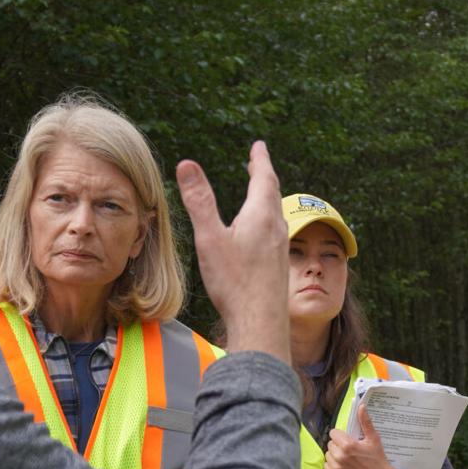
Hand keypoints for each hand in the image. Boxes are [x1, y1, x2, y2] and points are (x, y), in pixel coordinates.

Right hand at [176, 142, 288, 362]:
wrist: (260, 322)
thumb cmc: (234, 282)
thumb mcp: (210, 238)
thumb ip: (199, 201)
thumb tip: (186, 163)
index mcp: (261, 216)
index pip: (263, 178)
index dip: (260, 159)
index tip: (259, 146)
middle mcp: (276, 228)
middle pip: (272, 193)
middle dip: (263, 175)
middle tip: (258, 162)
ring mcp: (280, 247)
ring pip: (276, 213)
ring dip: (267, 197)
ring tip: (260, 192)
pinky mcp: (279, 264)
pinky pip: (276, 231)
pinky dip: (268, 218)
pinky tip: (262, 233)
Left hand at [325, 405, 403, 468]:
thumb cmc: (378, 460)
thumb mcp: (373, 439)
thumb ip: (365, 422)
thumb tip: (361, 407)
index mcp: (348, 445)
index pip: (333, 433)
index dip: (341, 435)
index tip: (347, 440)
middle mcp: (340, 456)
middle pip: (330, 444)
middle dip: (338, 445)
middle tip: (349, 450)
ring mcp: (337, 468)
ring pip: (328, 455)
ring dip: (334, 455)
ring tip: (346, 459)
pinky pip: (326, 467)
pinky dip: (332, 466)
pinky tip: (343, 467)